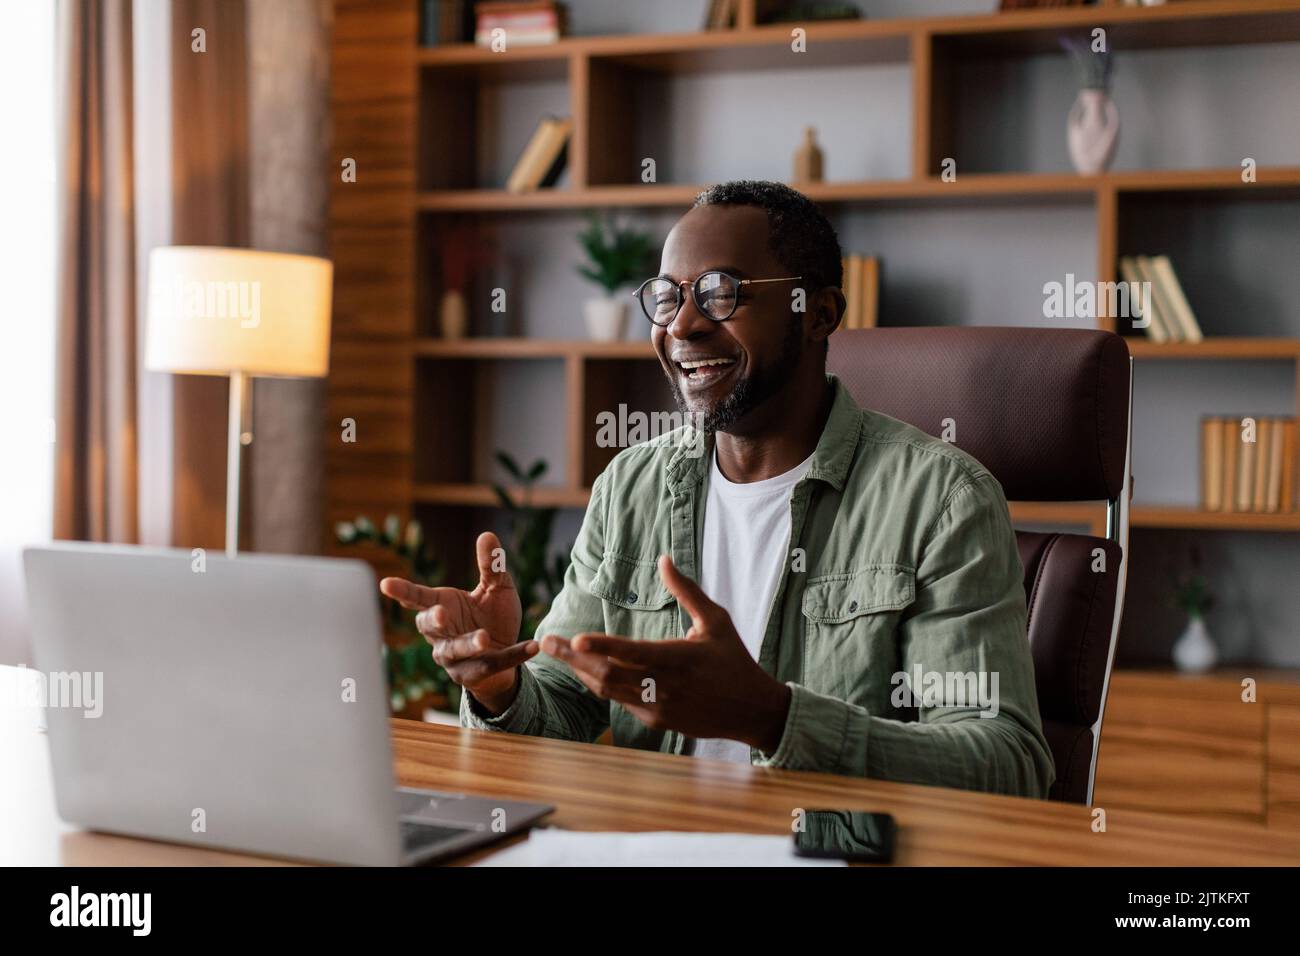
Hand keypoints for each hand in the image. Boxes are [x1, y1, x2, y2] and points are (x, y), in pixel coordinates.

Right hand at [379, 531, 535, 715]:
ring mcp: (455, 658)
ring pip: (456, 650)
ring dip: (468, 644)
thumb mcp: (497, 588)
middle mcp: (442, 634)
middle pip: (428, 627)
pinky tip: (533, 646)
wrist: (508, 652)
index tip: (385, 583)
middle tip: (441, 614)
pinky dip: (514, 655)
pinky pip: (494, 664)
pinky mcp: (475, 674)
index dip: (402, 591)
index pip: (419, 598)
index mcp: (443, 607)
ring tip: (484, 638)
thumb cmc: (493, 617)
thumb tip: (487, 535)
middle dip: (433, 621)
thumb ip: (491, 566)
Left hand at [538, 554, 791, 751]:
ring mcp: (657, 707)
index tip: (575, 639)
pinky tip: (586, 670)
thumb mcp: (716, 620)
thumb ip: (687, 591)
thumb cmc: (734, 659)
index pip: (631, 652)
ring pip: (607, 690)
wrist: (752, 711)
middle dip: (572, 658)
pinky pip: (620, 701)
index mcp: (678, 658)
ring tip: (558, 652)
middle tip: (546, 642)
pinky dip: (601, 685)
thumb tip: (664, 560)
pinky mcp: (656, 720)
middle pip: (606, 674)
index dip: (601, 647)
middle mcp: (663, 686)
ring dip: (580, 671)